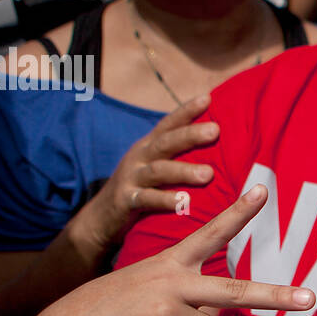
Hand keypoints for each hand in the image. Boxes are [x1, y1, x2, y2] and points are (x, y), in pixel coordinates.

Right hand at [34, 184, 314, 315]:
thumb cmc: (112, 308)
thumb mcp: (145, 281)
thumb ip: (184, 287)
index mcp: (170, 262)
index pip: (210, 232)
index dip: (238, 212)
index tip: (262, 190)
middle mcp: (173, 285)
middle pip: (236, 291)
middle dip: (277, 296)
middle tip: (311, 298)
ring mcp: (167, 315)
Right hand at [82, 94, 220, 250]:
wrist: (101, 217)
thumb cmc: (140, 188)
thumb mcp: (155, 166)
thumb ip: (177, 154)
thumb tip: (215, 142)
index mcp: (150, 146)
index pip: (169, 124)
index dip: (186, 111)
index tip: (208, 98)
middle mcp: (140, 157)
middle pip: (166, 142)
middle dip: (190, 135)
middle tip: (216, 130)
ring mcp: (131, 177)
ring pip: (158, 171)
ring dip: (183, 171)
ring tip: (208, 174)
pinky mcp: (126, 200)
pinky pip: (146, 199)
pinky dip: (165, 200)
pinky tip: (184, 201)